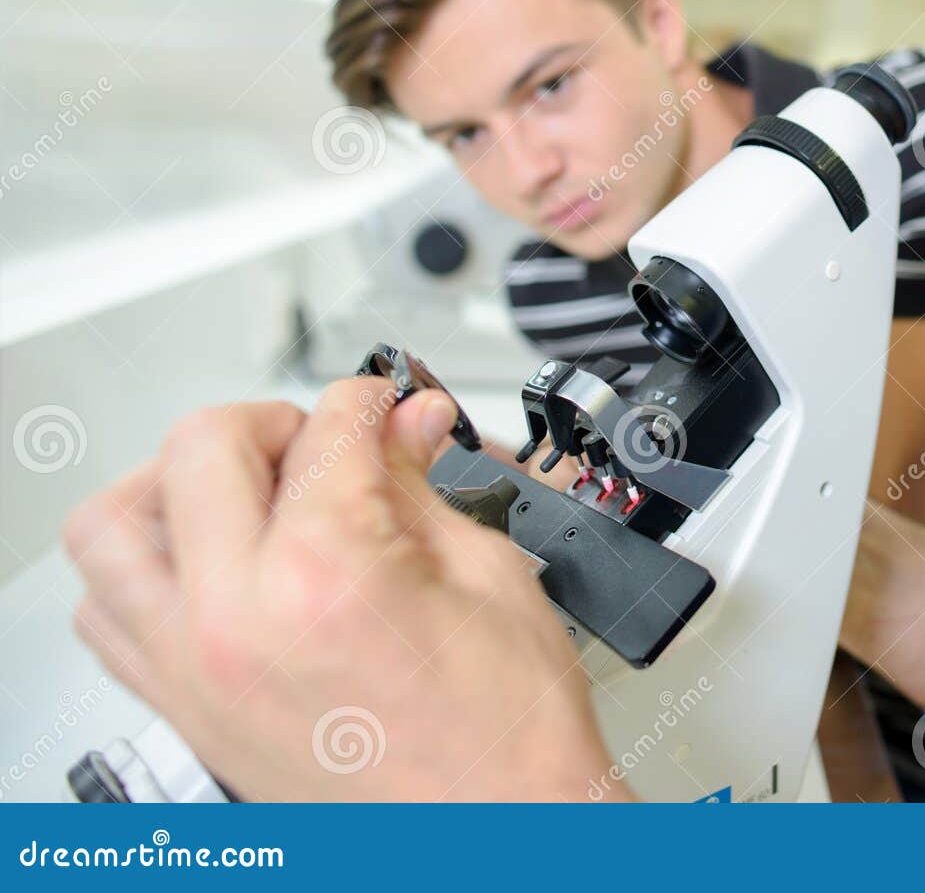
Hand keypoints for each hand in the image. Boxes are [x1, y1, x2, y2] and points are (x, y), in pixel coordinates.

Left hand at [63, 378, 624, 800]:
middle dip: (271, 423)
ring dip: (174, 486)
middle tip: (324, 443)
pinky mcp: (184, 715)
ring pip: (111, 529)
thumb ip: (422, 487)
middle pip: (200, 448)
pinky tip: (207, 564)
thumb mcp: (488, 576)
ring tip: (241, 491)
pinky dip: (141, 569)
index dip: (371, 401)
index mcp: (325, 574)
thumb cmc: (507, 736)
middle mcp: (235, 621)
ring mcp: (194, 674)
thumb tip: (403, 428)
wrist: (500, 836)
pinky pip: (105, 616)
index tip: (387, 407)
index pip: (326, 430)